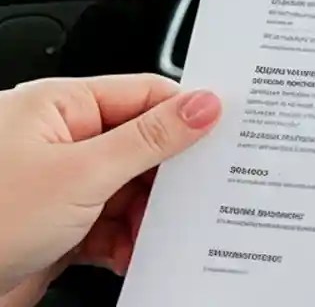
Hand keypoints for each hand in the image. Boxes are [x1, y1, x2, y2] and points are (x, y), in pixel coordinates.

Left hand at [0, 75, 221, 304]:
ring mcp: (56, 183)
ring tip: (152, 235)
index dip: (187, 114)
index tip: (224, 136)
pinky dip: (124, 241)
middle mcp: (57, 138)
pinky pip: (109, 223)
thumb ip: (150, 138)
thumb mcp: (83, 173)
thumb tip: (203, 104)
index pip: (144, 94)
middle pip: (140, 145)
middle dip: (166, 178)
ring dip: (147, 217)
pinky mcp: (56, 224)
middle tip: (194, 197)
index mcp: (59, 105)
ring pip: (129, 189)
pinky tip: (128, 254)